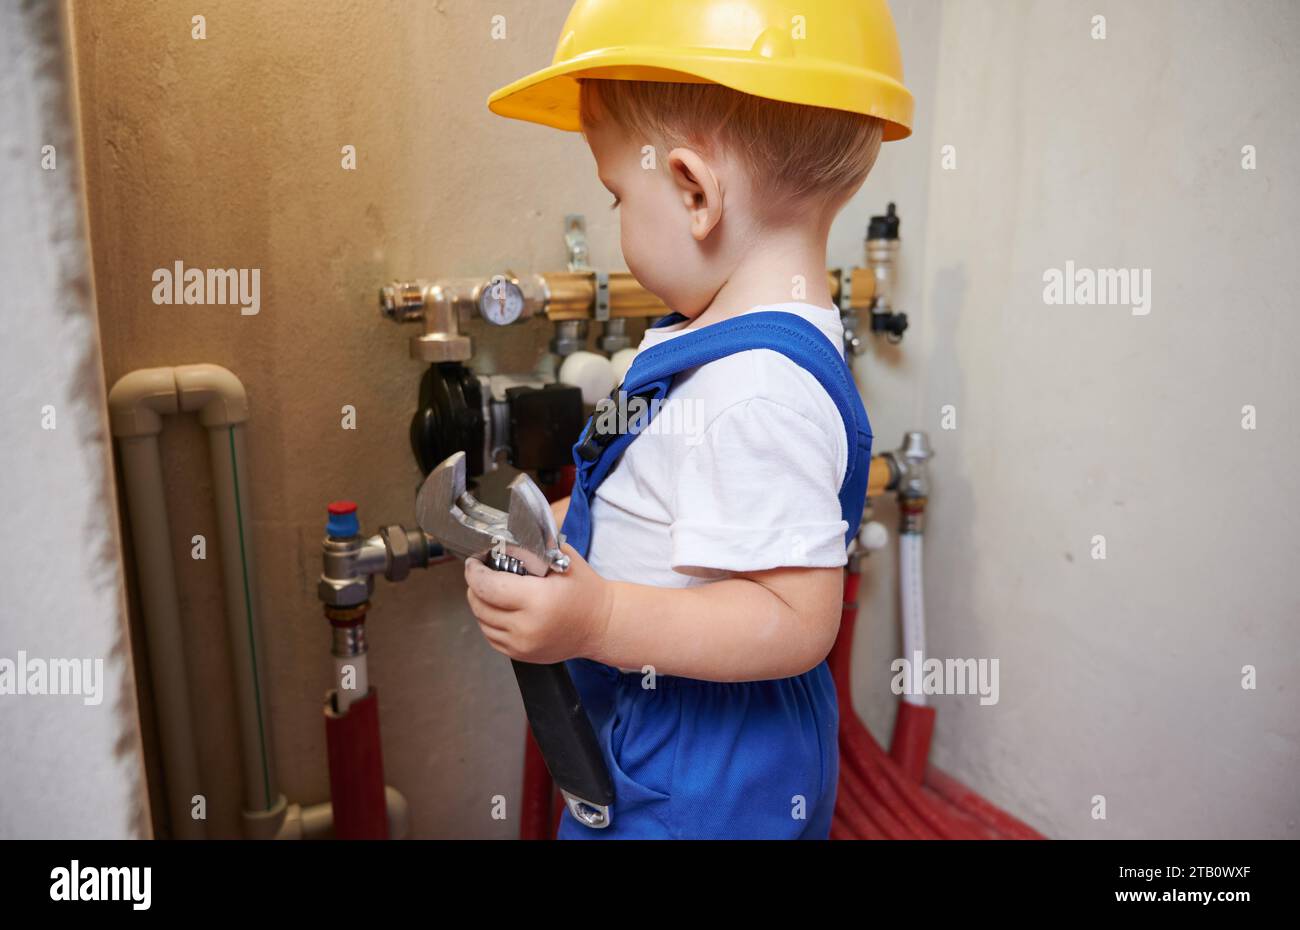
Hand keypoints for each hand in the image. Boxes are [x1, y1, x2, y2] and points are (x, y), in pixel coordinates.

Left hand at [463, 543, 611, 664]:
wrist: (601, 625)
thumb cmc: (585, 590)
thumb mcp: (563, 560)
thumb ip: (532, 550)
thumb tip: (502, 542)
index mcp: (537, 599)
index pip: (488, 586)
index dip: (474, 572)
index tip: (474, 562)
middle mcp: (527, 626)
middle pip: (480, 605)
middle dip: (475, 586)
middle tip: (480, 573)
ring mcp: (523, 645)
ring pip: (482, 622)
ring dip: (480, 604)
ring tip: (489, 590)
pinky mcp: (521, 655)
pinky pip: (491, 637)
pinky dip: (489, 621)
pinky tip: (498, 608)